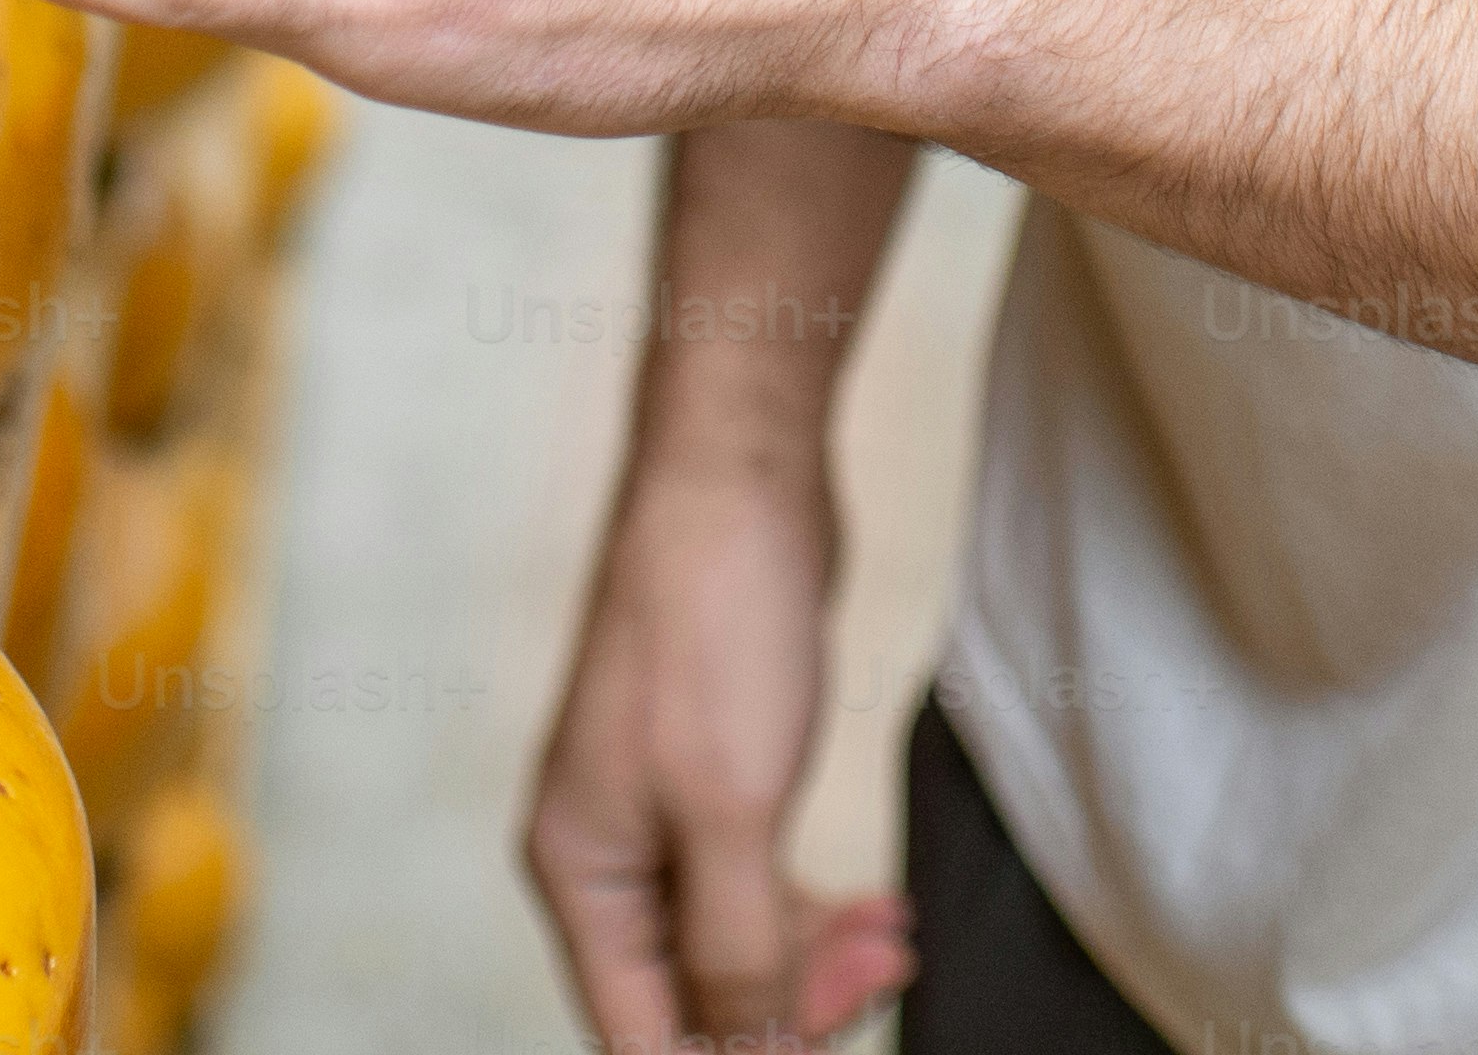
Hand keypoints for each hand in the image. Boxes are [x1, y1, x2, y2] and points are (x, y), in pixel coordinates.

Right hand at [528, 439, 913, 1054]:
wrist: (741, 479)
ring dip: (818, 960)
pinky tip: (876, 907)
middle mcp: (608, 852)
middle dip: (791, 1005)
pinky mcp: (717, 778)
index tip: (815, 1054)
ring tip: (896, 937)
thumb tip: (746, 1052)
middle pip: (694, 994)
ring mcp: (661, 813)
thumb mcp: (728, 809)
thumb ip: (732, 945)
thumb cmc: (713, 625)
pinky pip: (762, 887)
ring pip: (736, 943)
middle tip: (884, 972)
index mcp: (580, 870)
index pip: (640, 1035)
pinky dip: (818, 911)